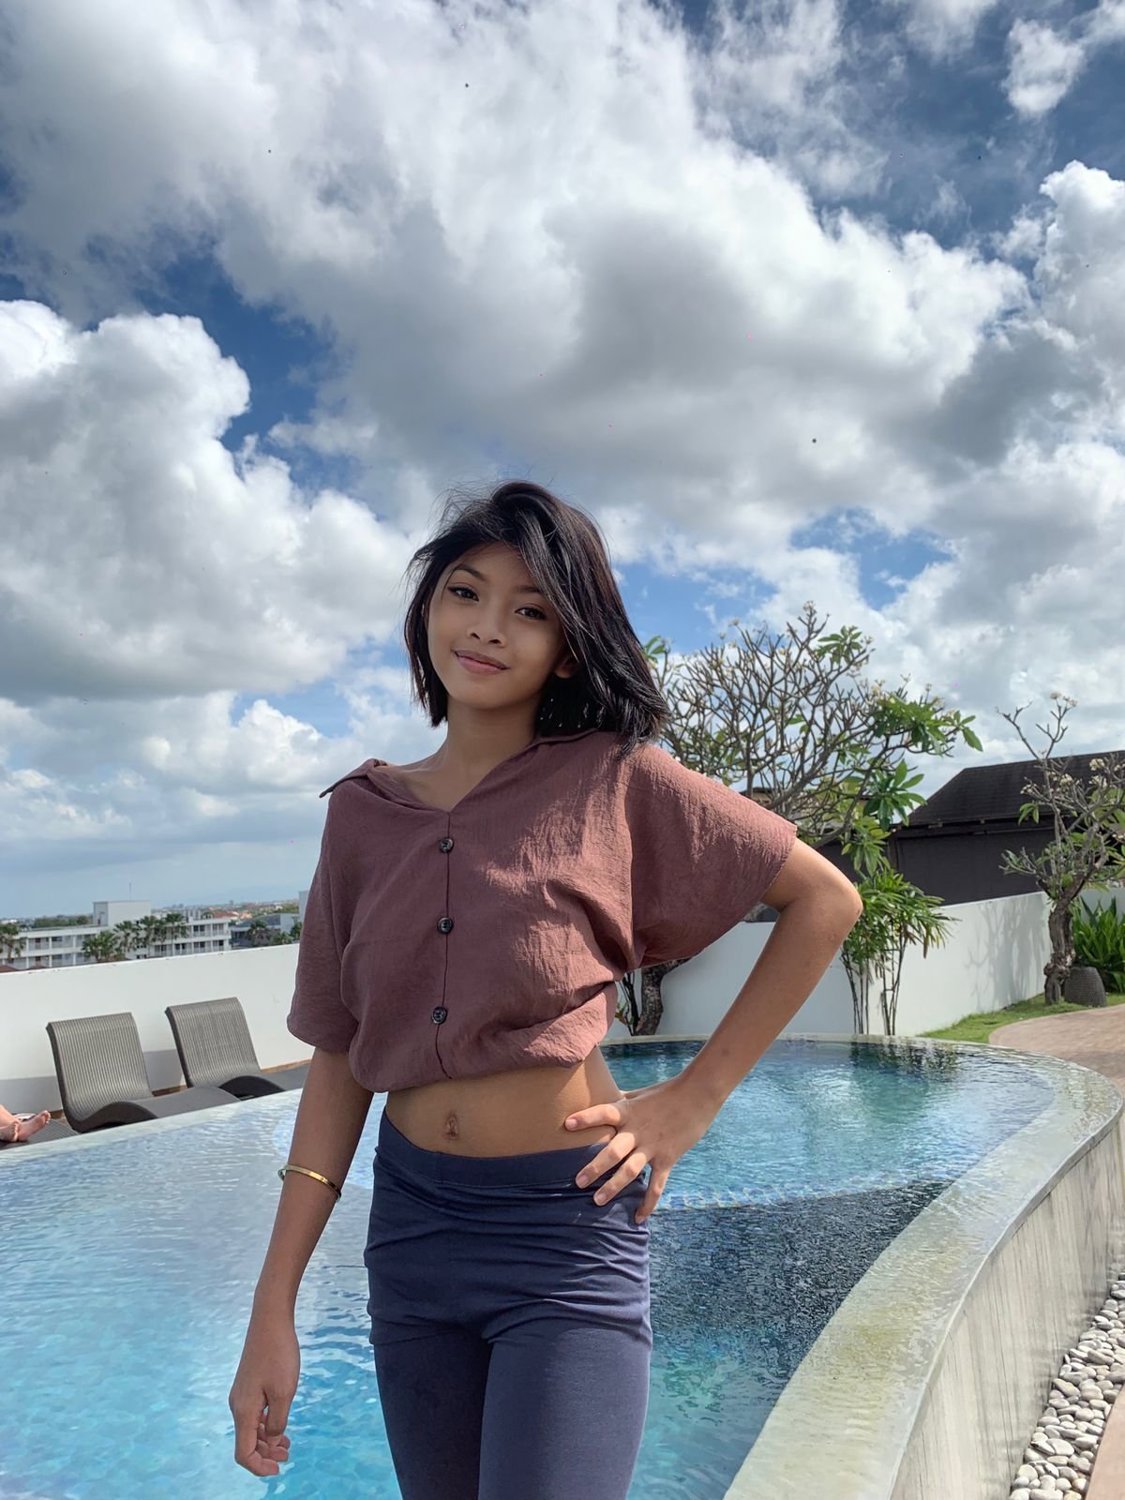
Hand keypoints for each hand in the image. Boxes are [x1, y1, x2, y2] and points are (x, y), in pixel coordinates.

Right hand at [229, 1308, 299, 1476]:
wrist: (270, 1320)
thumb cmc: (278, 1354)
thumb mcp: (284, 1392)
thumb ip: (277, 1422)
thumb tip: (271, 1438)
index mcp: (243, 1411)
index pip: (244, 1453)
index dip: (259, 1467)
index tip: (279, 1469)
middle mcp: (238, 1405)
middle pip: (246, 1443)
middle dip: (265, 1454)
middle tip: (288, 1455)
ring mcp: (242, 1394)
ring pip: (250, 1428)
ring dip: (267, 1440)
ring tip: (287, 1444)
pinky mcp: (248, 1384)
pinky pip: (253, 1413)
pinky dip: (265, 1424)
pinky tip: (280, 1422)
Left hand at [564, 1076, 720, 1221]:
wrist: (698, 1094)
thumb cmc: (666, 1092)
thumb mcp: (639, 1094)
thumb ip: (620, 1100)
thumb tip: (601, 1096)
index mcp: (628, 1111)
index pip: (604, 1113)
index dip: (586, 1118)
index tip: (567, 1124)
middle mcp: (638, 1130)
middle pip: (613, 1151)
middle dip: (595, 1167)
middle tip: (578, 1182)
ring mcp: (653, 1146)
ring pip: (631, 1171)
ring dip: (613, 1187)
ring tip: (597, 1200)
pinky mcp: (667, 1158)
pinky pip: (657, 1185)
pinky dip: (648, 1203)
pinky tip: (638, 1218)